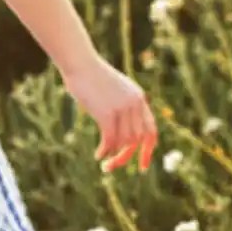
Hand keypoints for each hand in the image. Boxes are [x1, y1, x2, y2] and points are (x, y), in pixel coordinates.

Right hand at [60, 56, 157, 171]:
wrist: (80, 63)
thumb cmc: (89, 75)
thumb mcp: (110, 90)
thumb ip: (118, 104)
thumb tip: (113, 124)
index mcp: (139, 98)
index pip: (150, 130)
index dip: (148, 150)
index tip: (142, 166)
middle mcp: (135, 104)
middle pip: (137, 140)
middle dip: (127, 157)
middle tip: (112, 167)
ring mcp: (123, 108)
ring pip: (124, 142)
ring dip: (115, 157)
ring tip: (104, 163)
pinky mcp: (108, 113)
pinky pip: (110, 139)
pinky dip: (105, 150)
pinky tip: (98, 155)